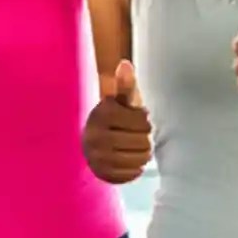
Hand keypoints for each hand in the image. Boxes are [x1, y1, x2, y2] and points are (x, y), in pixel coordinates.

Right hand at [82, 60, 152, 183]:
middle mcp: (96, 136)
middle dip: (144, 138)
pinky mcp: (101, 173)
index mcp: (102, 114)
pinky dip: (135, 168)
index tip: (136, 119)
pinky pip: (132, 174)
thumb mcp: (120, 101)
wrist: (92, 142)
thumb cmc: (114, 118)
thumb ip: (126, 85)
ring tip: (135, 147)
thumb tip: (125, 63)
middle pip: (143, 142)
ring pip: (140, 159)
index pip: (144, 123)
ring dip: (143, 154)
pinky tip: (129, 159)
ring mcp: (97, 157)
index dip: (145, 121)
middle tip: (136, 135)